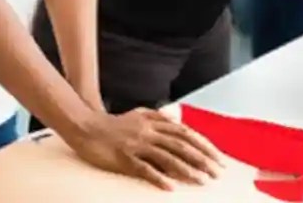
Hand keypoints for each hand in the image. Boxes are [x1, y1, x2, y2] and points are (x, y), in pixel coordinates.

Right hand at [67, 109, 223, 189]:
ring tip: (201, 181)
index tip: (217, 157)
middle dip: (202, 159)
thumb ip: (158, 117)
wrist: (84, 127)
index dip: (203, 145)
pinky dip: (159, 177)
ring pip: (167, 157)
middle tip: (217, 172)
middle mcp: (148, 131)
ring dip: (186, 170)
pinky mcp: (123, 157)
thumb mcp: (138, 114)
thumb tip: (177, 120)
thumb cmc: (112, 124)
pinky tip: (171, 187)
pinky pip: (144, 168)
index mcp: (153, 121)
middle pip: (181, 145)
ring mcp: (136, 144)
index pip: (185, 132)